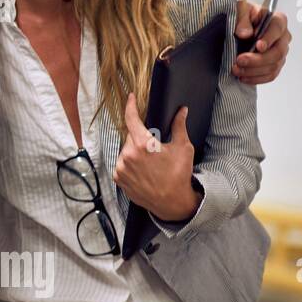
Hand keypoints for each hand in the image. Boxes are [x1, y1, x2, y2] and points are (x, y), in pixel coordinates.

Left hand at [113, 93, 201, 222]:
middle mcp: (128, 155)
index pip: (131, 119)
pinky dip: (130, 164)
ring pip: (126, 151)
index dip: (130, 106)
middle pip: (131, 137)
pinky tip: (143, 172)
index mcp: (143, 145)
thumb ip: (179, 127)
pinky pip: (122, 164)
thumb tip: (182, 111)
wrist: (172, 203)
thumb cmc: (179, 175)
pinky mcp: (118, 178)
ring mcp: (121, 167)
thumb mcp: (183, 149)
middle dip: (142, 139)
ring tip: (151, 165)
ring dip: (135, 152)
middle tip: (155, 150)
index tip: (130, 98)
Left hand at [232, 0, 289, 84]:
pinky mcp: (274, 64)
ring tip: (236, 70)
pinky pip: (270, 75)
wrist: (239, 26)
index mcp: (277, 20)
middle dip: (258, 59)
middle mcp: (282, 37)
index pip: (277, 29)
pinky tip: (243, 77)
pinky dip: (257, 78)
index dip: (269, 39)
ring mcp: (280, 52)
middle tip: (239, 60)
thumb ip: (242, 19)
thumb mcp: (239, 10)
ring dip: (254, 71)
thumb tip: (245, 33)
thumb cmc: (242, 15)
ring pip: (274, 65)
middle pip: (278, 52)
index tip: (258, 46)